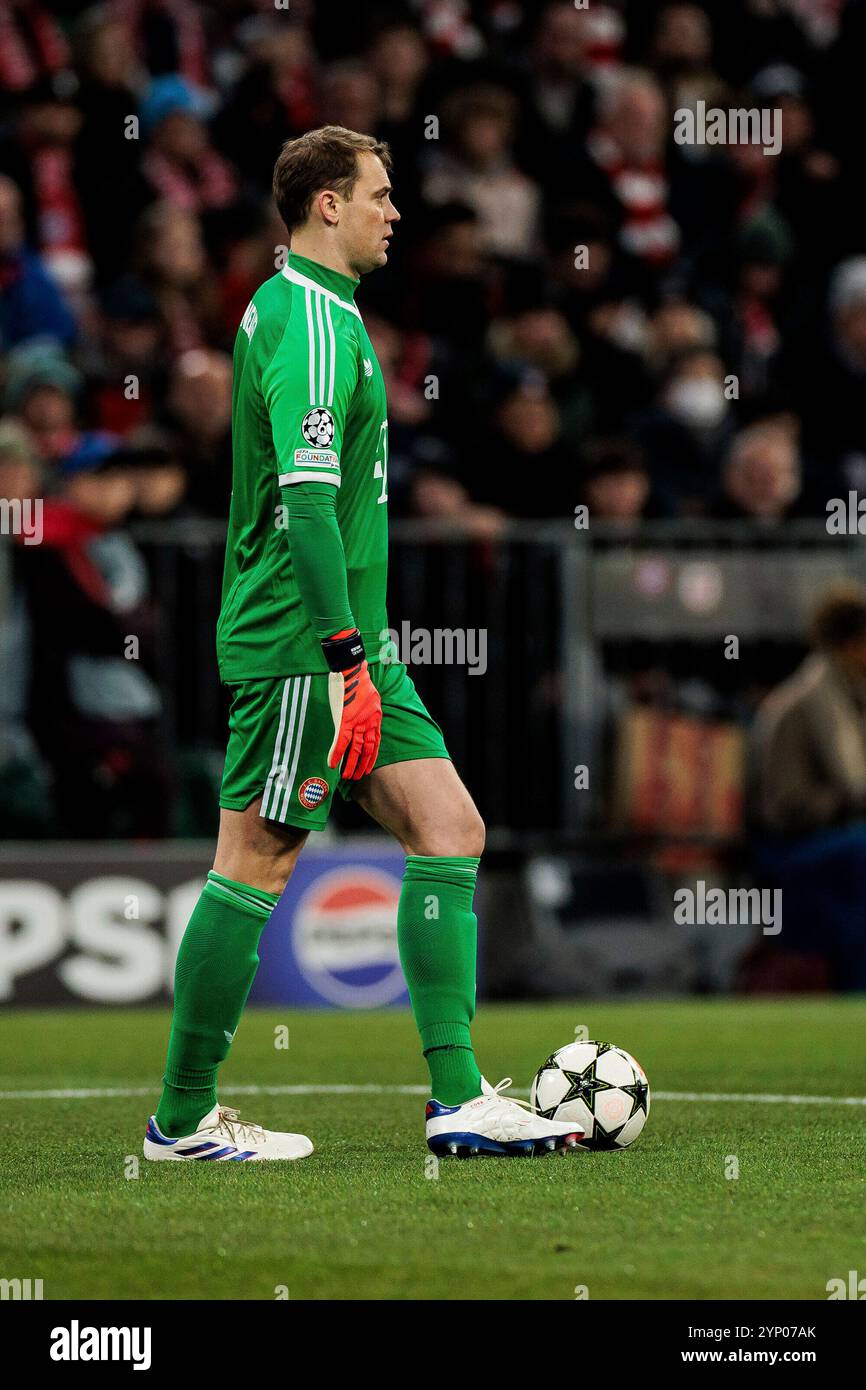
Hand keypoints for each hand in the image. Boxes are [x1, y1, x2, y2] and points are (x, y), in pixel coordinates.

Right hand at [322, 628, 381, 778]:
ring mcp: (356, 722)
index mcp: (375, 717)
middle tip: (357, 777)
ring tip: (347, 776)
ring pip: (355, 748)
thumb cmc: (360, 679)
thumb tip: (363, 716)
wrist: (352, 668)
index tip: (368, 768)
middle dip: (362, 765)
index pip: (376, 742)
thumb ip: (368, 709)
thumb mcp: (371, 696)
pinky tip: (333, 763)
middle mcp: (368, 722)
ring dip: (350, 764)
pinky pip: (341, 740)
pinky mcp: (344, 719)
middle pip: (367, 749)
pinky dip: (337, 753)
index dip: (372, 757)